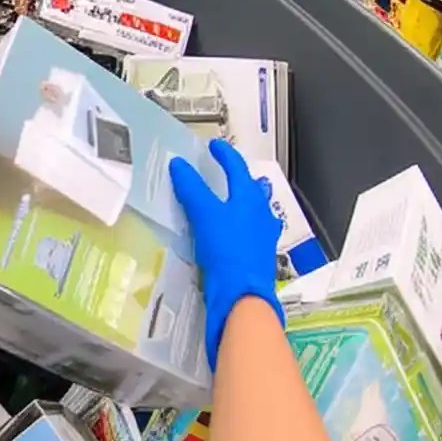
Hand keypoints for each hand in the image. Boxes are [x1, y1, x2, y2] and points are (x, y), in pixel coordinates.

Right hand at [170, 139, 283, 370]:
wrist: (242, 294)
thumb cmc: (226, 250)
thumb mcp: (204, 215)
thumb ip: (192, 189)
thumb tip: (178, 164)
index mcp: (249, 199)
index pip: (237, 168)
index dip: (225, 155)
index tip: (215, 146)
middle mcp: (261, 214)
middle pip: (254, 190)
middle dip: (244, 180)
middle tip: (231, 174)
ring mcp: (263, 237)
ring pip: (257, 212)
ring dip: (247, 203)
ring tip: (236, 203)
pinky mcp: (258, 257)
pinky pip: (252, 233)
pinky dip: (243, 227)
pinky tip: (235, 235)